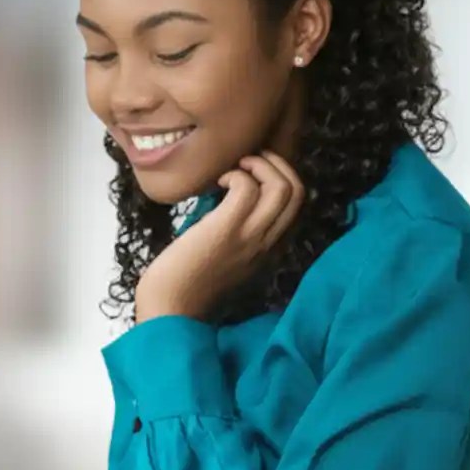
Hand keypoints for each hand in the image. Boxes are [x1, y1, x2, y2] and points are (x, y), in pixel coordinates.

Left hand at [135, 151, 303, 321]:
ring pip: (283, 188)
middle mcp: (269, 244)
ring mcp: (250, 237)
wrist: (170, 308)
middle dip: (277, 164)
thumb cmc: (187, 281)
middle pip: (299, 192)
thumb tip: (228, 197)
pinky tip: (217, 183)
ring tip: (234, 169)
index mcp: (270, 250)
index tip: (256, 172)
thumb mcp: (226, 255)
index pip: (298, 206)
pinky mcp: (226, 230)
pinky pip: (247, 188)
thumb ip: (237, 232)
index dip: (283, 178)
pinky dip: (235, 175)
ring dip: (259, 165)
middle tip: (247, 161)